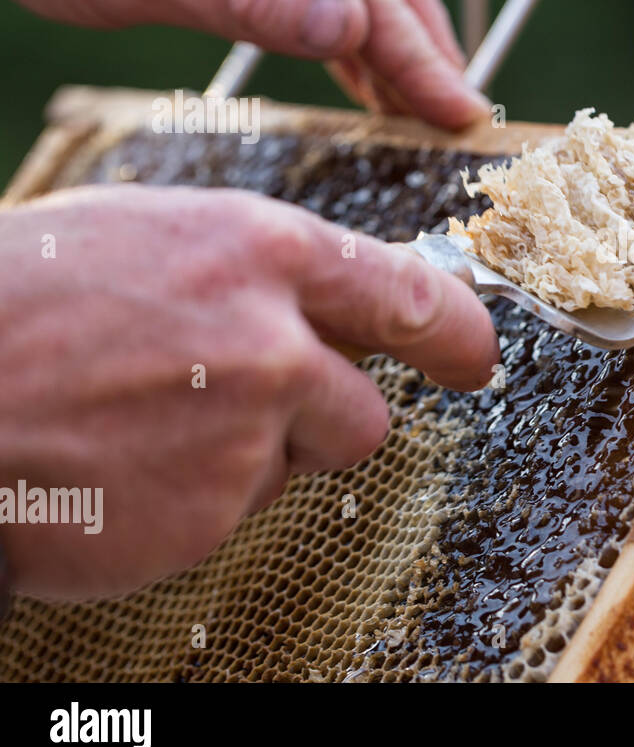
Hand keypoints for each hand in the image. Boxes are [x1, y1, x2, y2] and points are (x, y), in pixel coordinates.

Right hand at [0, 184, 499, 599]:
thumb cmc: (26, 298)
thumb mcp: (152, 236)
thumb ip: (256, 271)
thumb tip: (328, 303)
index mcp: (261, 250)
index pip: (411, 294)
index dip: (458, 333)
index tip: (475, 357)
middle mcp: (273, 340)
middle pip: (368, 404)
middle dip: (333, 415)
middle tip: (288, 415)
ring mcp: (245, 432)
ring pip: (301, 459)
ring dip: (256, 455)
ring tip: (158, 423)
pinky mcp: (209, 510)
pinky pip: (238, 507)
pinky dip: (199, 497)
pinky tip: (132, 465)